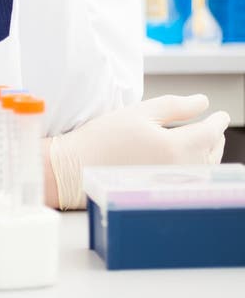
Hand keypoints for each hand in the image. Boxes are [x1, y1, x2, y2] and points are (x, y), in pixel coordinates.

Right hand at [49, 95, 229, 209]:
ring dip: (208, 155)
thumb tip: (202, 102)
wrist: (77, 168)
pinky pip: (190, 181)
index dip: (217, 121)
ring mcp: (172, 186)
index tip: (220, 115)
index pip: (211, 133)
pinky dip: (197, 169)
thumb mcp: (140, 112)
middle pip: (212, 153)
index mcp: (176, 148)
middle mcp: (179, 171)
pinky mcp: (163, 195)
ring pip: (204, 170)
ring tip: (205, 143)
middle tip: (214, 127)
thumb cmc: (104, 138)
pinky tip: (188, 162)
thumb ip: (176, 106)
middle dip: (214, 138)